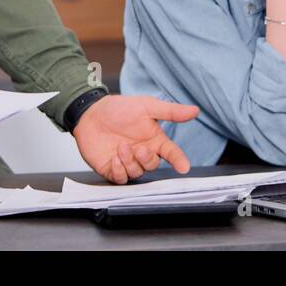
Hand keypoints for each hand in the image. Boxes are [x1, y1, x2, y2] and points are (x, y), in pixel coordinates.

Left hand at [72, 95, 198, 182]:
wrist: (90, 113)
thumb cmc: (118, 108)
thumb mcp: (146, 106)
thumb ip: (170, 111)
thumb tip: (194, 110)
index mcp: (154, 140)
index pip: (171, 153)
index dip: (179, 161)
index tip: (184, 167)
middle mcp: (142, 153)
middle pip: (153, 166)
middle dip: (147, 159)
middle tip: (138, 148)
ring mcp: (127, 162)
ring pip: (137, 173)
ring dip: (130, 162)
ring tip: (120, 147)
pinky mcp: (112, 169)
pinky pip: (121, 179)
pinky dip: (119, 171)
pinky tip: (114, 158)